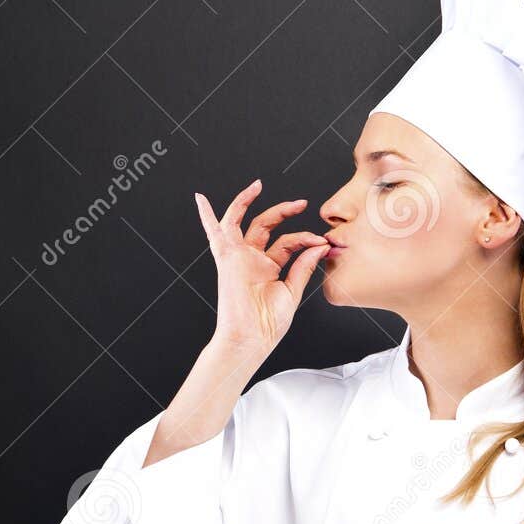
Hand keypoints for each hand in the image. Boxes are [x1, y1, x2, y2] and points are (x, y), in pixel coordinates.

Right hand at [194, 180, 329, 357]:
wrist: (251, 338)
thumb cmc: (268, 324)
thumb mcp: (292, 290)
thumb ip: (303, 265)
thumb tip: (319, 245)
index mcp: (268, 268)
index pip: (287, 242)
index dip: (306, 238)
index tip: (322, 241)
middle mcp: (252, 260)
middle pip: (265, 226)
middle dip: (283, 212)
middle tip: (301, 204)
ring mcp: (238, 257)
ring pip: (239, 221)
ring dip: (246, 201)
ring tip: (258, 185)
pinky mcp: (227, 258)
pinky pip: (214, 233)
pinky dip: (207, 216)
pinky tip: (201, 200)